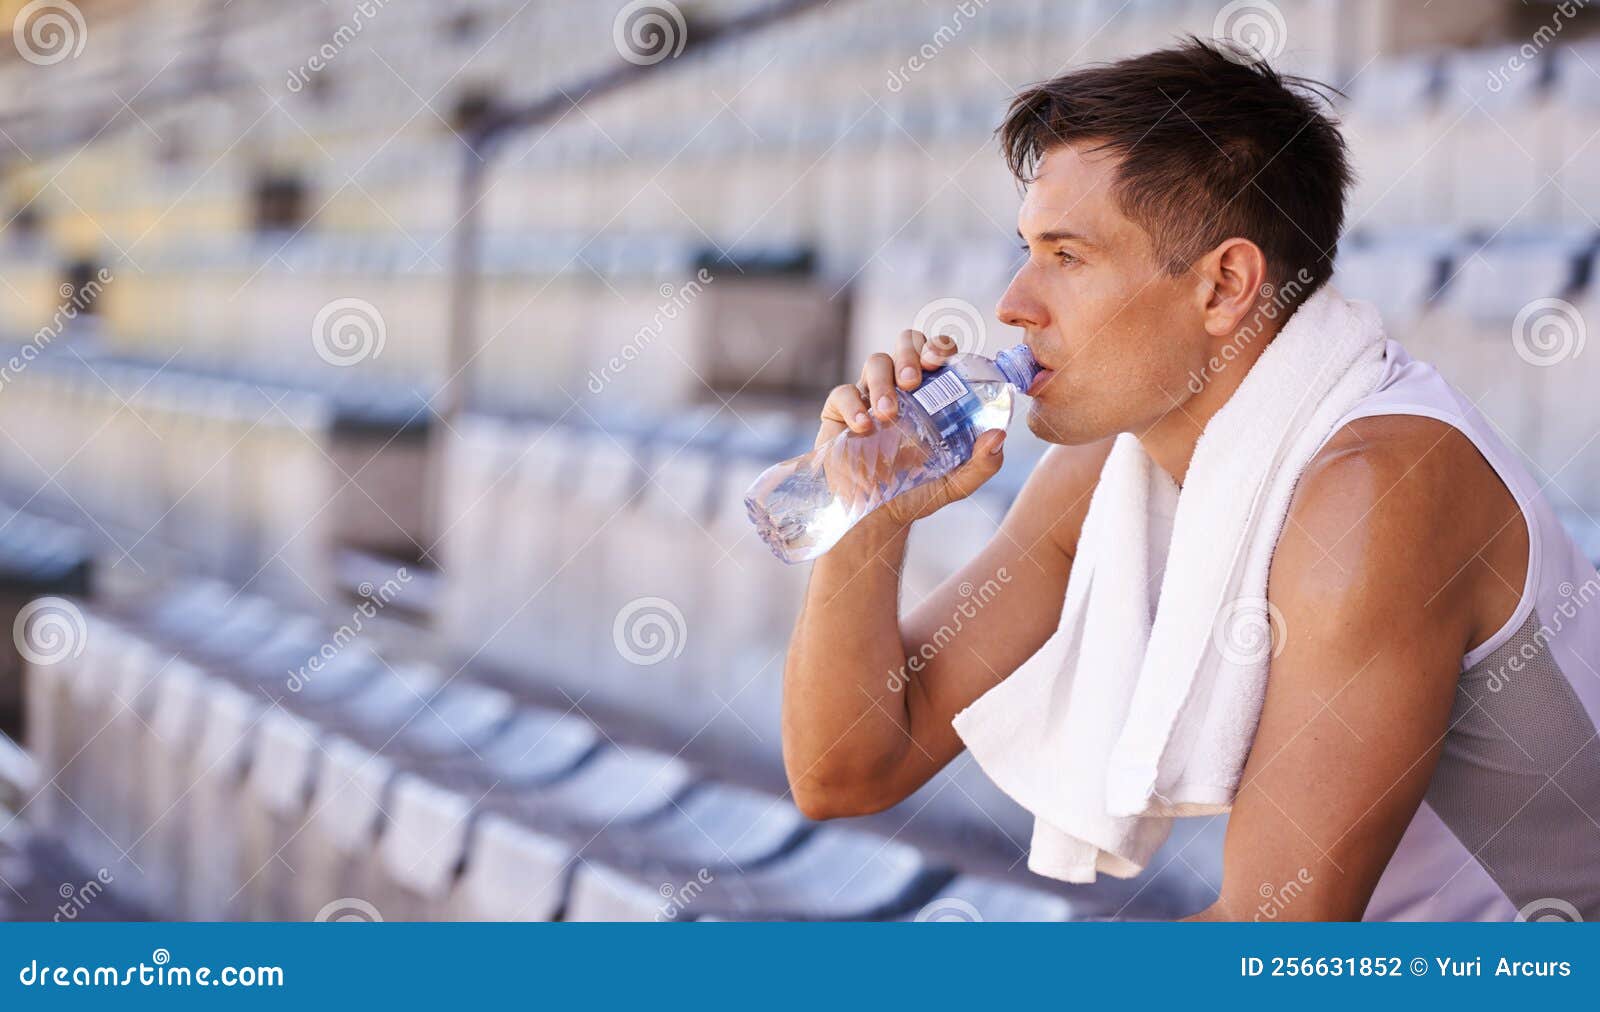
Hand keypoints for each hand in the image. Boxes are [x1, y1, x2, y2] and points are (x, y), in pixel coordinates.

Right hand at [815, 329, 1007, 529]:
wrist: (878, 517)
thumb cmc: (919, 491)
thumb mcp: (957, 482)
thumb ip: (983, 463)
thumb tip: (999, 435)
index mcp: (930, 392)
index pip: (935, 351)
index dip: (938, 346)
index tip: (939, 361)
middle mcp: (900, 386)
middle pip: (904, 343)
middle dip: (909, 353)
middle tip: (913, 381)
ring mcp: (868, 396)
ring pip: (875, 362)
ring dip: (883, 381)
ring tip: (889, 413)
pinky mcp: (839, 413)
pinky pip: (842, 393)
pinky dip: (853, 405)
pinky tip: (863, 427)